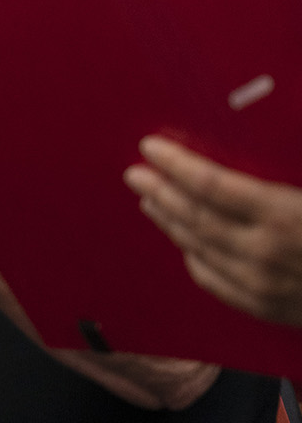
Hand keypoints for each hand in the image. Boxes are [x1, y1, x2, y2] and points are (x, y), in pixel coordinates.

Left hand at [125, 136, 301, 325]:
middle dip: (161, 190)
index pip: (212, 185)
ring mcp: (261, 286)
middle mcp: (264, 253)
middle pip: (195, 217)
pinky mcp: (265, 308)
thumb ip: (291, 165)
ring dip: (169, 221)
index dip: (177, 165)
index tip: (151, 146)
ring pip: (198, 248)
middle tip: (136, 171)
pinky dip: (193, 257)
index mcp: (285, 216)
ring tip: (149, 199)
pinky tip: (183, 242)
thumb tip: (270, 114)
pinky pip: (214, 281)